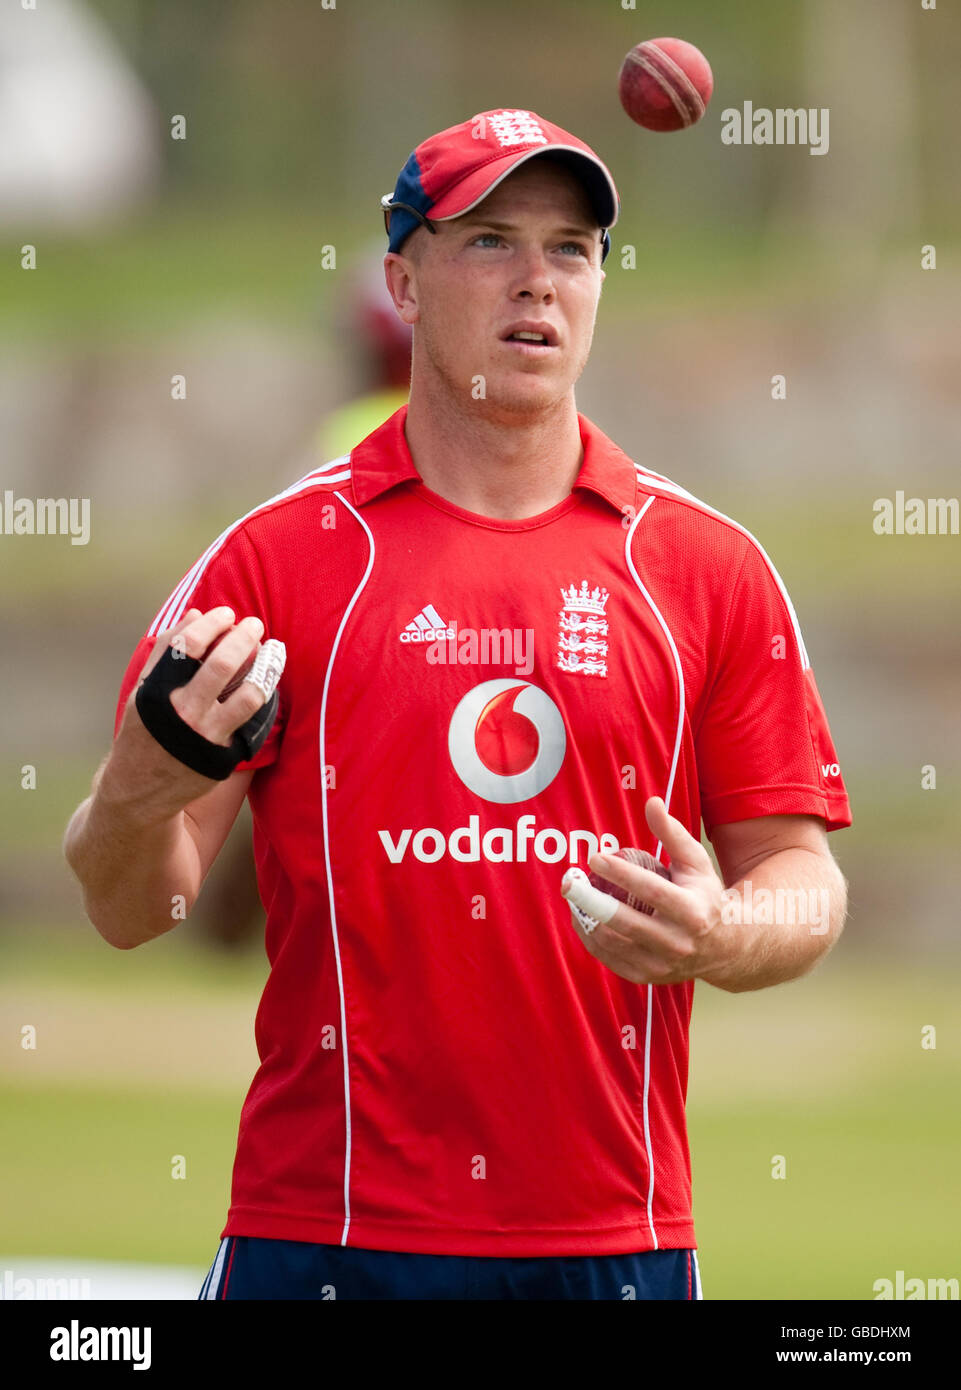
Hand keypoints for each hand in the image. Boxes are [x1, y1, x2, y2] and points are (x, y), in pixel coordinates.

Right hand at [102, 607, 268, 821]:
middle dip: (245, 637)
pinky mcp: (223, 757)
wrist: (137, 791)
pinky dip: (265, 697)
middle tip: (255, 625)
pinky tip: (268, 684)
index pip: (187, 644)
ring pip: (249, 694)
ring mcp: (204, 736)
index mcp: (156, 691)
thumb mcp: (143, 691)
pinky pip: (255, 721)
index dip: (212, 623)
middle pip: (222, 664)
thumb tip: (195, 614)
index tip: (226, 613)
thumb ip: (166, 652)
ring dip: (266, 667)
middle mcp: (181, 713)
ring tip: (273, 652)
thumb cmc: (144, 732)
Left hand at [569, 796, 729, 985]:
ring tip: (574, 896)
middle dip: (592, 900)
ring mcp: (661, 965)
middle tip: (569, 882)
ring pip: (611, 943)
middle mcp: (677, 943)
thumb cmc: (705, 896)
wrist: (725, 948)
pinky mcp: (647, 978)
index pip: (650, 891)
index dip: (620, 873)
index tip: (594, 857)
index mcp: (692, 912)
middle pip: (625, 922)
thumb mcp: (696, 862)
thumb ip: (672, 833)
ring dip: (586, 919)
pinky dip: (590, 938)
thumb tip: (651, 801)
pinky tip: (581, 918)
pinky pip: (609, 959)